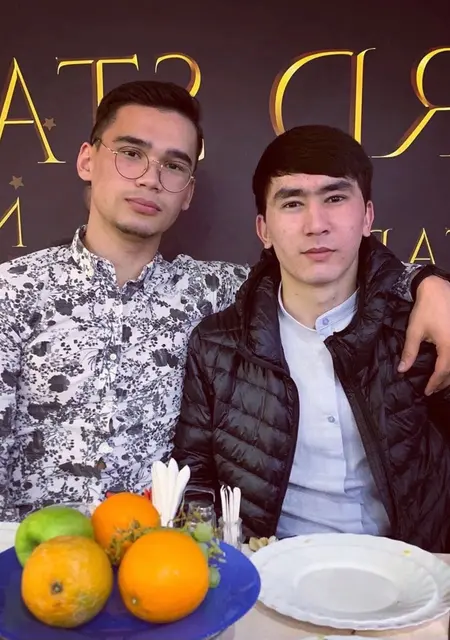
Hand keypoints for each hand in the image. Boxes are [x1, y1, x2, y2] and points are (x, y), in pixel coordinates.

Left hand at [398, 276, 449, 394]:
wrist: (437, 289)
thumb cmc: (425, 310)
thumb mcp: (414, 332)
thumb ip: (409, 352)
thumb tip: (402, 370)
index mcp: (448, 345)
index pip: (443, 371)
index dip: (435, 383)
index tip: (427, 391)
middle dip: (444, 381)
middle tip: (433, 389)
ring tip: (440, 381)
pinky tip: (447, 366)